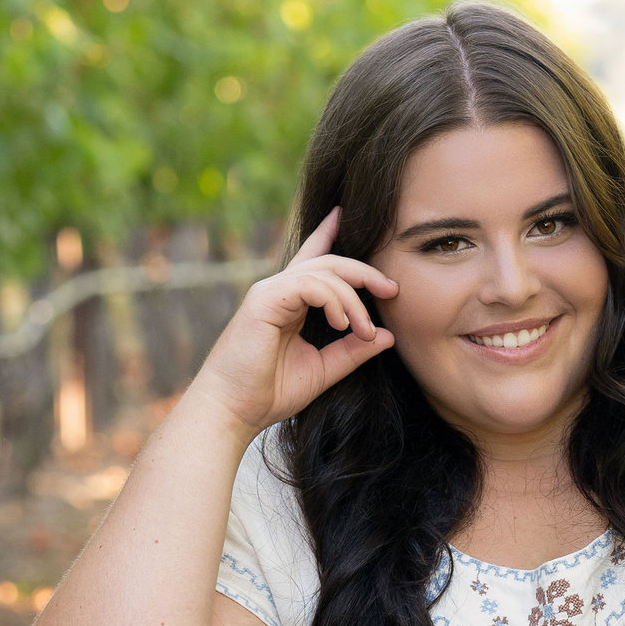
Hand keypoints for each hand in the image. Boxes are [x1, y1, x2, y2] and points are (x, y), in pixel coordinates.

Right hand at [187, 208, 396, 434]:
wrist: (233, 411)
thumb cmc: (269, 393)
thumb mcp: (323, 369)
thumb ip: (352, 351)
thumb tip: (387, 335)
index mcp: (290, 303)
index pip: (312, 260)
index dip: (327, 234)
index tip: (344, 214)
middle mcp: (279, 291)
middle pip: (329, 263)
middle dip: (364, 272)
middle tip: (392, 290)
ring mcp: (270, 292)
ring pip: (324, 273)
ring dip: (353, 299)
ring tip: (365, 330)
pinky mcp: (264, 300)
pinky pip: (310, 284)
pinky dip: (334, 301)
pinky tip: (344, 324)